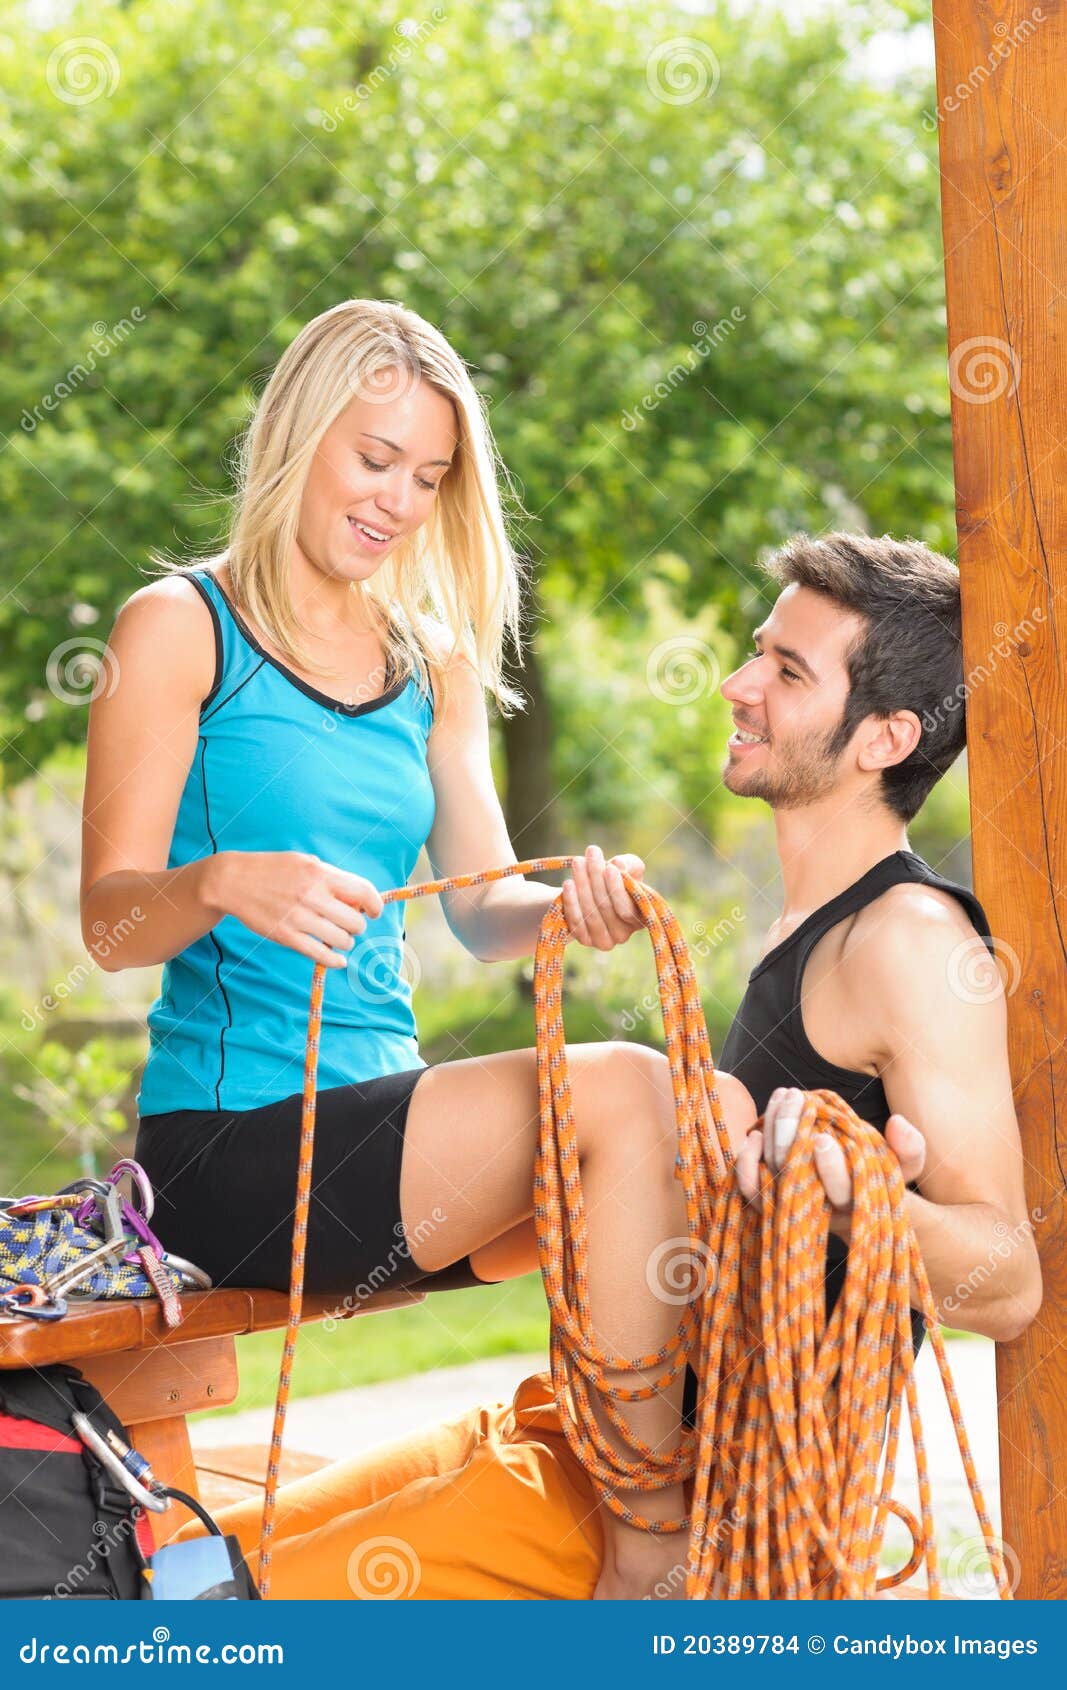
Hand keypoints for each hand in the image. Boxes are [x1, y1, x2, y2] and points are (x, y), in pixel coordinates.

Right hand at [206, 850, 383, 969]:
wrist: (233, 881)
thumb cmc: (273, 870)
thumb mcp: (304, 862)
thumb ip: (331, 878)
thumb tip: (359, 899)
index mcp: (319, 873)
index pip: (363, 892)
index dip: (375, 905)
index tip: (373, 912)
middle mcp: (312, 895)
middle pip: (355, 921)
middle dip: (357, 925)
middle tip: (347, 924)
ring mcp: (299, 917)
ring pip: (342, 940)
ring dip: (345, 942)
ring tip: (337, 938)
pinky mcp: (286, 935)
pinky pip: (321, 955)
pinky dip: (334, 961)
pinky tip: (337, 959)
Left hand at [561, 844, 645, 950]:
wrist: (593, 893)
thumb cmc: (616, 879)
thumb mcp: (629, 867)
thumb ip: (629, 865)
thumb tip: (618, 865)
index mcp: (641, 918)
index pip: (628, 907)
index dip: (617, 888)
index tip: (609, 867)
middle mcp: (624, 934)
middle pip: (606, 907)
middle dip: (596, 877)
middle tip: (590, 853)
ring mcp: (605, 941)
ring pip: (590, 912)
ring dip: (582, 884)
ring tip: (578, 862)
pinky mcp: (586, 940)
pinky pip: (576, 921)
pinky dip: (571, 901)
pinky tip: (568, 883)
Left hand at [734, 1086, 925, 1237]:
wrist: (858, 1210)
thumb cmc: (881, 1181)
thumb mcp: (905, 1167)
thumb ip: (910, 1149)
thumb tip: (898, 1124)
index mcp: (856, 1205)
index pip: (841, 1193)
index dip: (830, 1169)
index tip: (823, 1138)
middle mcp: (821, 1210)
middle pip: (797, 1181)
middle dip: (790, 1136)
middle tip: (795, 1098)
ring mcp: (795, 1207)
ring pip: (772, 1178)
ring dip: (770, 1136)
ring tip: (781, 1099)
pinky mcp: (773, 1202)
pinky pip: (752, 1191)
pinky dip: (747, 1164)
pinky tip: (755, 1133)